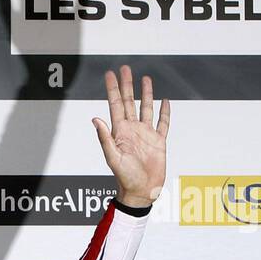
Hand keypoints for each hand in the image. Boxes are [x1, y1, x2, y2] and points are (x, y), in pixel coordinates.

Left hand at [92, 65, 169, 207]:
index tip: (110, 74)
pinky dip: (164, 112)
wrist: (141, 191)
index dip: (112, 89)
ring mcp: (146, 134)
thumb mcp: (113, 158)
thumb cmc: (126, 178)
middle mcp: (132, 130)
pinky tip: (165, 101)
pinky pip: (163, 123)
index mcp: (120, 132)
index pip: (115, 105)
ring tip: (145, 79)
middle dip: (127, 85)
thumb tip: (96, 119)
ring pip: (146, 108)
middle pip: (129, 102)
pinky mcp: (159, 141)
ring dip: (145, 94)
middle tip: (125, 68)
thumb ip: (105, 138)